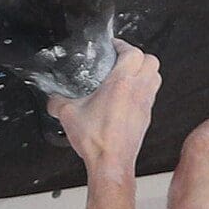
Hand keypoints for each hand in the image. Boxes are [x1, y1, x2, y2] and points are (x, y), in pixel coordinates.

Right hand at [48, 39, 159, 175]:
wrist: (111, 164)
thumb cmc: (97, 142)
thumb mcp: (68, 115)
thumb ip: (57, 101)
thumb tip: (52, 99)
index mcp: (121, 83)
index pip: (132, 52)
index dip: (122, 45)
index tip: (112, 47)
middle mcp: (137, 91)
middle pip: (152, 60)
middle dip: (137, 56)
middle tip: (121, 59)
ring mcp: (145, 105)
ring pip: (156, 77)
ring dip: (144, 72)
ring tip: (126, 76)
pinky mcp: (146, 118)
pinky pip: (150, 96)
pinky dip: (142, 91)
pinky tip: (126, 98)